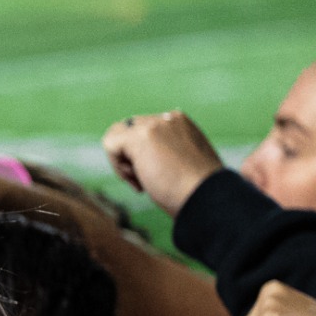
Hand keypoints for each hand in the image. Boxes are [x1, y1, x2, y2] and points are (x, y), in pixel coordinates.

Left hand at [101, 111, 222, 216]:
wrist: (206, 198)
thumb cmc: (197, 190)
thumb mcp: (184, 163)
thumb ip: (167, 152)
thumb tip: (142, 159)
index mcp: (180, 123)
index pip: (144, 130)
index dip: (142, 155)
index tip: (155, 178)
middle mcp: (168, 118)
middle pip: (128, 130)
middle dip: (131, 157)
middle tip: (145, 182)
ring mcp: (154, 125)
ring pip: (116, 135)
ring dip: (122, 161)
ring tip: (141, 182)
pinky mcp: (140, 136)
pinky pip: (110, 144)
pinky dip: (117, 166)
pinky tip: (138, 181)